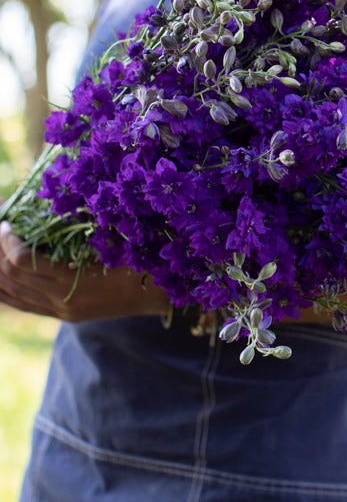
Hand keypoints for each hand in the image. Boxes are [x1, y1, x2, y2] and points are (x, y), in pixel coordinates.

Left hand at [0, 222, 169, 321]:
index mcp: (74, 283)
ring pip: (9, 293)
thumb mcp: (116, 242)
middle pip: (9, 276)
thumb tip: (54, 205)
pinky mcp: (60, 314)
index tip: (7, 221)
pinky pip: (19, 304)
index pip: (22, 263)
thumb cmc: (143, 260)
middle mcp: (61, 301)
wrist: (158, 296)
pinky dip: (2, 288)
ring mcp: (60, 310)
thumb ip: (84, 229)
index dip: (8, 240)